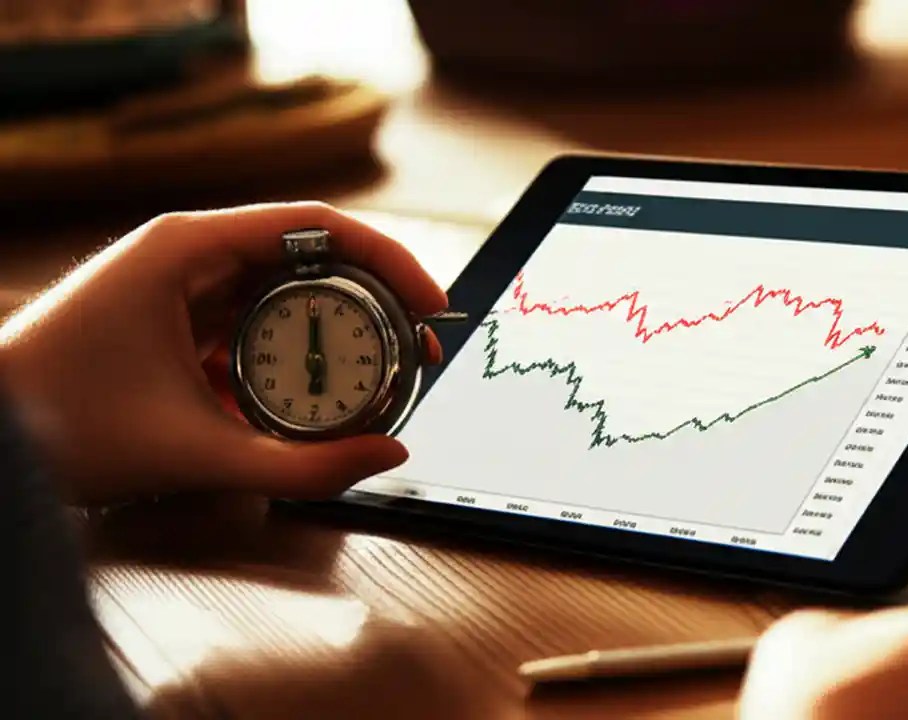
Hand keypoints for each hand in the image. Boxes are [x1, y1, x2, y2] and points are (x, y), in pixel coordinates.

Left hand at [0, 202, 445, 503]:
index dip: (392, 262)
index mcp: (189, 247)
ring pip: (285, 291)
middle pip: (312, 254)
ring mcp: (177, 284)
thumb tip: (388, 455)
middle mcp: (186, 251)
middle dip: (376, 302)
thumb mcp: (198, 451)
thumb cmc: (57, 423)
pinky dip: (292, 354)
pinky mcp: (171, 318)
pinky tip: (311, 397)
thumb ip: (304, 465)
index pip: (322, 227)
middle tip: (418, 351)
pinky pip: (253, 323)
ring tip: (379, 375)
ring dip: (336, 330)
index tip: (433, 307)